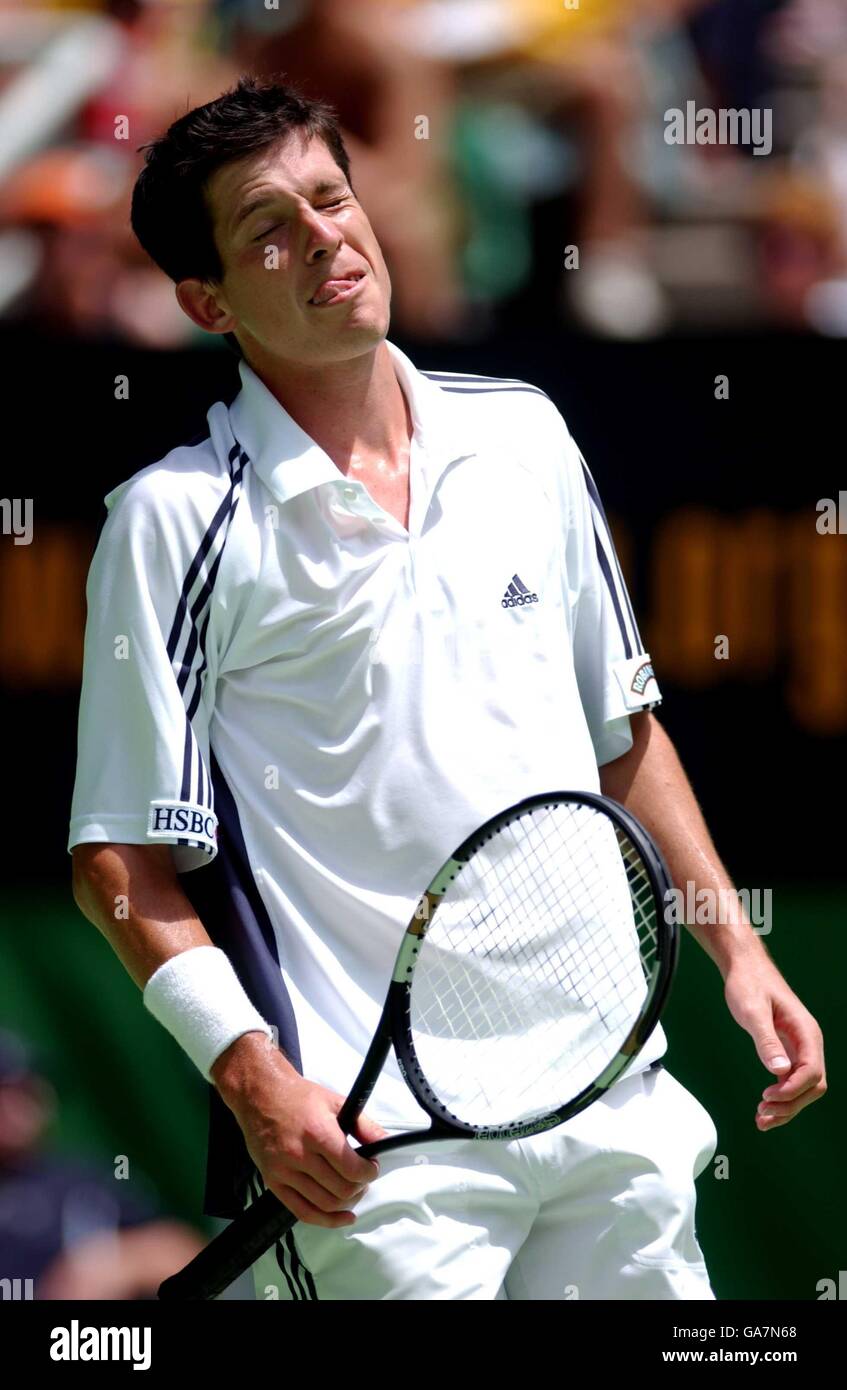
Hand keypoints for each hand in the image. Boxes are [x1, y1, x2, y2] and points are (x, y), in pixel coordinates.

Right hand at [213, 1032, 387, 1228]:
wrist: (260, 1095)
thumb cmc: (298, 1097)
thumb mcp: (335, 1102)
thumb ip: (363, 1125)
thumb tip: (385, 1143)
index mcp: (318, 1133)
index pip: (352, 1169)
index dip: (369, 1172)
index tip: (372, 1167)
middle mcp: (299, 1155)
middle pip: (341, 1189)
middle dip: (360, 1187)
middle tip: (362, 1178)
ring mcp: (283, 1171)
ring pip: (325, 1204)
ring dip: (346, 1203)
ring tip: (352, 1191)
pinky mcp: (273, 1182)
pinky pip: (302, 1212)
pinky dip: (325, 1220)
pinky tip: (342, 1217)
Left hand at [723, 952, 825, 1129]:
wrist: (745, 968)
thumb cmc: (750, 983)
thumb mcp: (753, 1011)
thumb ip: (766, 1040)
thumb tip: (779, 1071)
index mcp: (806, 1032)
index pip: (812, 1071)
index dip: (793, 1089)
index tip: (768, 1097)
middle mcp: (807, 1042)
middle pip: (812, 1085)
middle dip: (791, 1104)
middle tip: (762, 1115)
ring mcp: (798, 1048)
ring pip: (803, 1087)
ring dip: (786, 1106)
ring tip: (762, 1119)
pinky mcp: (787, 1050)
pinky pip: (791, 1080)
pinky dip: (780, 1097)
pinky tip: (765, 1107)